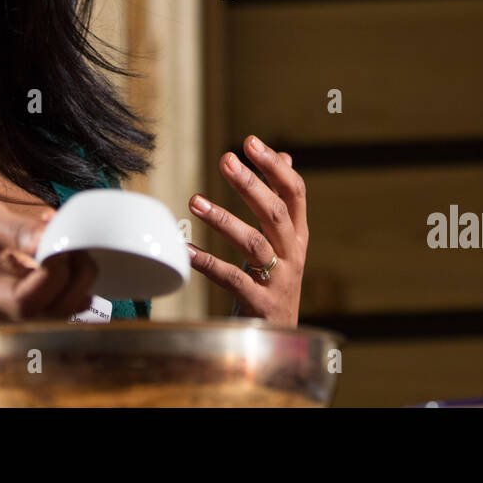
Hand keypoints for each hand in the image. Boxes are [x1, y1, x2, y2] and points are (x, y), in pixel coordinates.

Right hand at [0, 198, 97, 322]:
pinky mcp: (30, 315)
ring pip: (65, 313)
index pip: (25, 301)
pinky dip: (76, 282)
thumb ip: (13, 228)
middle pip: (52, 313)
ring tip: (72, 247)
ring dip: (82, 279)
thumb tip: (51, 237)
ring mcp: (15, 319)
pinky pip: (65, 307)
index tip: (59, 241)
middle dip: (77, 276)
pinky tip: (68, 258)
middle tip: (75, 240)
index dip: (53, 275)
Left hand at [186, 134, 306, 326]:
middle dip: (251, 184)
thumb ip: (281, 200)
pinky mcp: (260, 304)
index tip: (250, 142)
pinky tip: (185, 248)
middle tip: (225, 160)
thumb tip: (285, 156)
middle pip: (276, 213)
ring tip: (194, 201)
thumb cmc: (273, 281)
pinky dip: (207, 262)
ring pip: (255, 244)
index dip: (274, 166)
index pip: (294, 192)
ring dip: (224, 220)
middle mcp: (293, 254)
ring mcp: (279, 280)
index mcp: (297, 234)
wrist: (280, 341)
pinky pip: (231, 278)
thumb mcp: (282, 241)